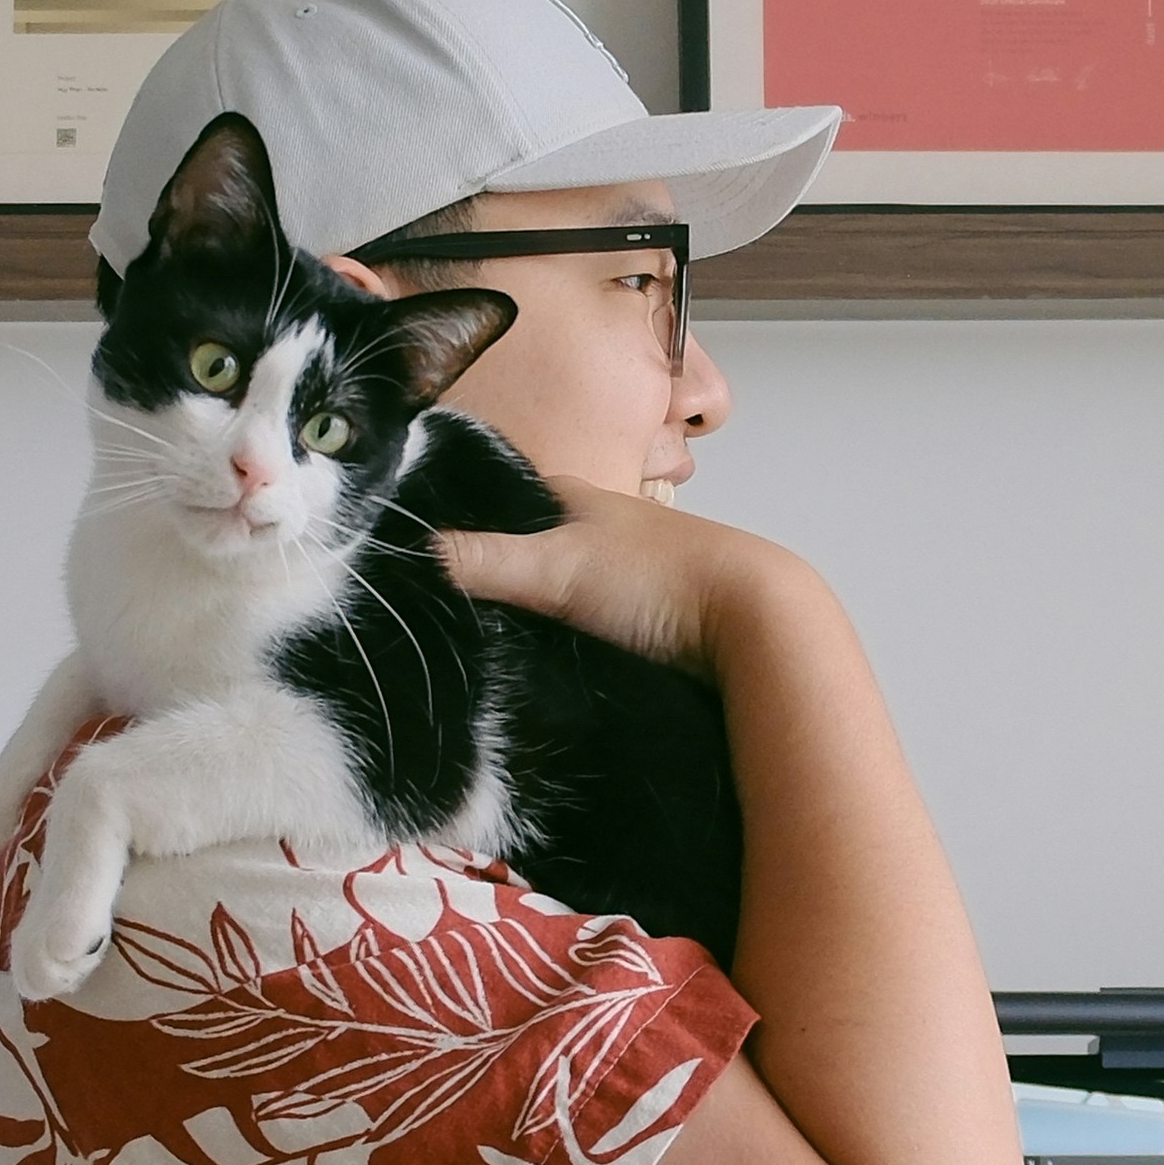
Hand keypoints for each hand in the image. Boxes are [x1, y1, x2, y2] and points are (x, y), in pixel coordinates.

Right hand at [428, 478, 817, 674]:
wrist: (757, 625)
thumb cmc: (661, 578)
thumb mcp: (559, 565)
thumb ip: (485, 560)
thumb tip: (406, 551)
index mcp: (577, 498)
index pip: (501, 497)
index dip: (459, 517)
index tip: (410, 548)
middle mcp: (600, 531)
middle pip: (526, 547)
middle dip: (487, 573)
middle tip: (432, 609)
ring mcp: (625, 578)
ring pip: (556, 591)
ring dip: (525, 614)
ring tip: (470, 645)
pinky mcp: (645, 624)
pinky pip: (583, 629)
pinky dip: (558, 643)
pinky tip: (532, 668)